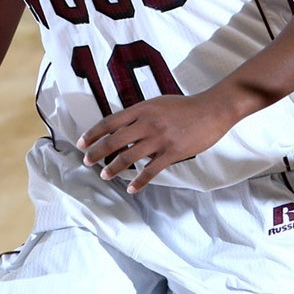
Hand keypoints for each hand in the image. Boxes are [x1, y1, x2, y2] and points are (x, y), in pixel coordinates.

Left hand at [77, 93, 236, 193]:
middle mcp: (147, 123)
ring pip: (129, 156)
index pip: (110, 122)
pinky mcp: (172, 152)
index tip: (81, 142)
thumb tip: (125, 129)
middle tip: (87, 161)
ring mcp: (159, 138)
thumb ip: (141, 116)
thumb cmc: (185, 107)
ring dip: (113, 168)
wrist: (211, 110)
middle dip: (97, 152)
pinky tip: (131, 188)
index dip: (93, 133)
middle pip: (114, 140)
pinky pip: (151, 170)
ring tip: (104, 175)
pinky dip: (139, 181)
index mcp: (142, 109)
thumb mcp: (158, 104)